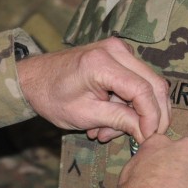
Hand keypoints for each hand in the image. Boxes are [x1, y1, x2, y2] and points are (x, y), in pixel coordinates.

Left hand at [17, 38, 169, 141]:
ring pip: (147, 84)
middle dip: (153, 115)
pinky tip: (107, 119)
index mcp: (102, 63)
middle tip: (143, 138)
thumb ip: (120, 121)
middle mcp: (115, 49)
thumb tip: (148, 132)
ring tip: (106, 132)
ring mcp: (118, 49)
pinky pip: (136, 81)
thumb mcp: (85, 115)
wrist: (34, 79)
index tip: (148, 138)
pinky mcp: (119, 54)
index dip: (151, 117)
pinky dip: (128, 103)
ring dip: (136, 112)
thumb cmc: (52, 97)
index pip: (143, 90)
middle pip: (154, 83)